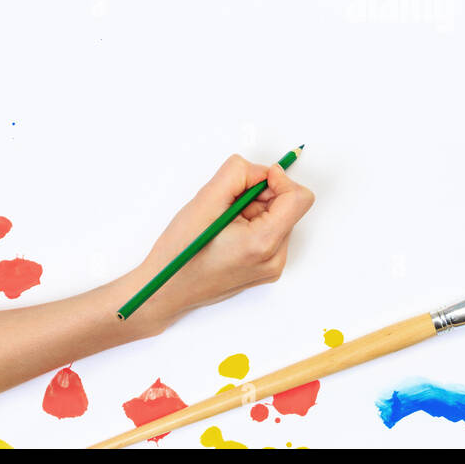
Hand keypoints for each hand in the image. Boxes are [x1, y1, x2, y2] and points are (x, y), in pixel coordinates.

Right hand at [121, 154, 314, 336]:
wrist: (166, 292)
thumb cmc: (180, 255)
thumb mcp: (205, 202)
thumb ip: (237, 175)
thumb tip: (262, 171)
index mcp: (263, 243)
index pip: (298, 198)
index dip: (279, 179)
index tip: (256, 178)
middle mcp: (274, 259)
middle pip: (288, 206)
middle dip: (261, 195)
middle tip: (228, 203)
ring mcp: (271, 267)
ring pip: (278, 217)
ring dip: (255, 209)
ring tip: (224, 222)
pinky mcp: (265, 269)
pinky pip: (271, 233)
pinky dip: (253, 224)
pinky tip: (228, 233)